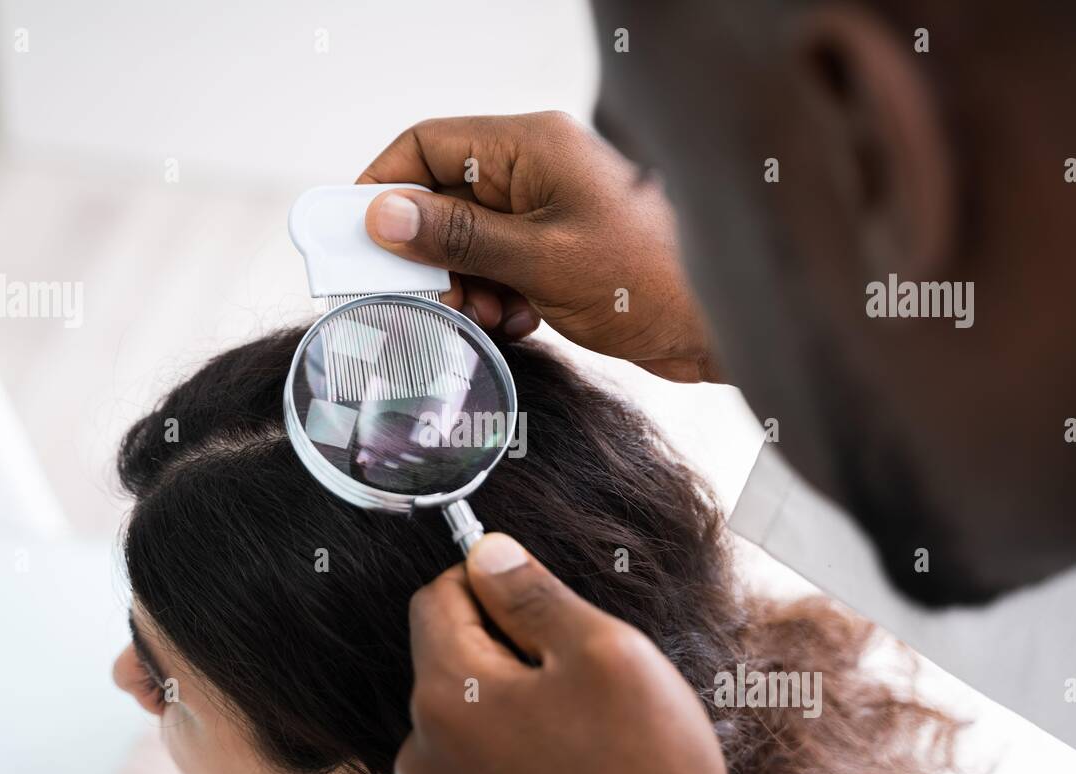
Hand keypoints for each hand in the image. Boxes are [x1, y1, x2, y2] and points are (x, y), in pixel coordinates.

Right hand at [358, 112, 722, 381]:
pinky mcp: (560, 251)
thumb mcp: (541, 259)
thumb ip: (458, 236)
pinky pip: (500, 267)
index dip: (383, 188)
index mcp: (531, 146)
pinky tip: (518, 322)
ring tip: (488, 316)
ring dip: (464, 284)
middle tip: (431, 299)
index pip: (428, 146)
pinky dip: (496, 297)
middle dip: (429, 254)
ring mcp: (549, 211)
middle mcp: (537, 170)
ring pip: (468, 241)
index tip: (356, 239)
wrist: (719, 326)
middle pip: (443, 198)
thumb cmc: (651, 280)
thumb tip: (384, 215)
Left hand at [397, 533, 738, 773]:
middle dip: (513, 643)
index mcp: (446, 696)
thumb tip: (488, 551)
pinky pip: (479, 744)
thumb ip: (533, 593)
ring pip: (470, 697)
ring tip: (583, 724)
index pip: (437, 596)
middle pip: (451, 648)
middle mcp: (424, 747)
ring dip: (519, 690)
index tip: (544, 603)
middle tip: (581, 675)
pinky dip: (518, 733)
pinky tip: (571, 755)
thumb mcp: (602, 651)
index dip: (492, 583)